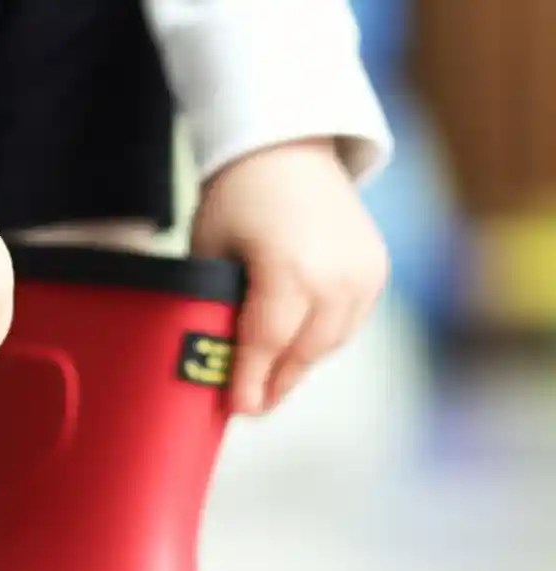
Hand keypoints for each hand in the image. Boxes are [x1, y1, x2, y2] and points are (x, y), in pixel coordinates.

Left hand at [190, 139, 388, 414]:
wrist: (287, 147)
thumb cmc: (236, 197)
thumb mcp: (210, 250)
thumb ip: (214, 303)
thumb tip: (213, 357)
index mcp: (288, 268)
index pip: (266, 344)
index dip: (250, 382)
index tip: (237, 410)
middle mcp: (335, 275)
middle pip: (302, 351)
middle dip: (275, 383)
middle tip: (250, 406)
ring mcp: (363, 272)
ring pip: (329, 342)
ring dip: (300, 365)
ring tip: (271, 384)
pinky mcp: (375, 268)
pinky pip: (348, 321)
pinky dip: (322, 339)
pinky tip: (296, 350)